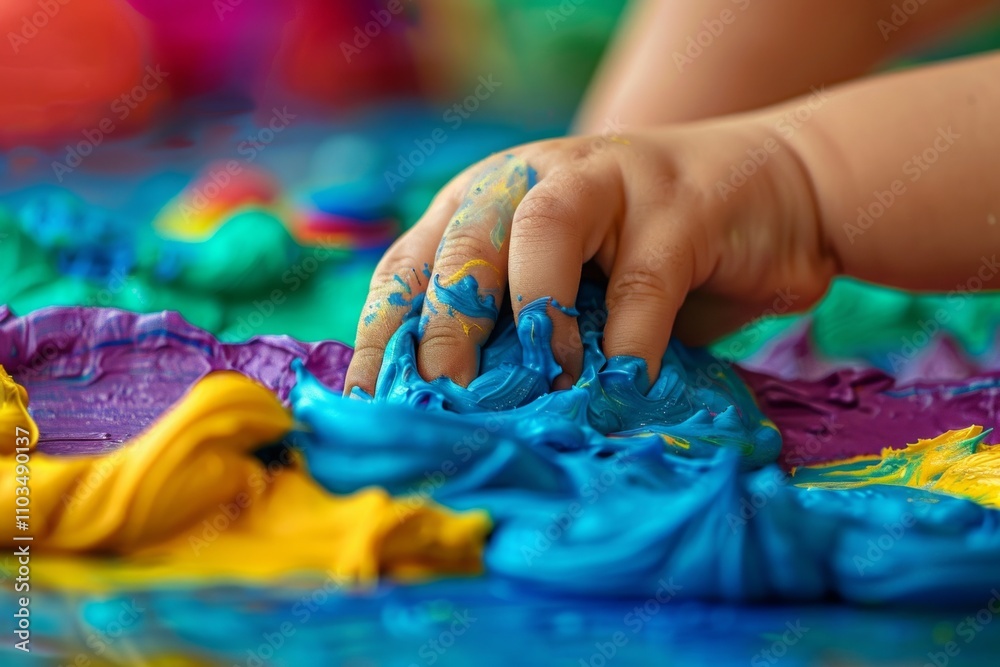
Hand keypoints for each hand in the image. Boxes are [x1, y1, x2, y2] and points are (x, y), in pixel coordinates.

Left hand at [345, 120, 837, 395]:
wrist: (768, 194)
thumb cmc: (646, 259)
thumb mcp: (567, 297)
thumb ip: (517, 338)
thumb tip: (456, 420)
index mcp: (485, 204)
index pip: (409, 267)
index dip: (383, 337)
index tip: (371, 408)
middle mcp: (532, 180)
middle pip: (463, 244)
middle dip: (446, 327)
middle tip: (447, 398)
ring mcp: (606, 181)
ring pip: (542, 230)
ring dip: (534, 315)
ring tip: (544, 382)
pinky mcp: (679, 205)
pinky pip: (643, 279)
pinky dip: (630, 338)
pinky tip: (625, 382)